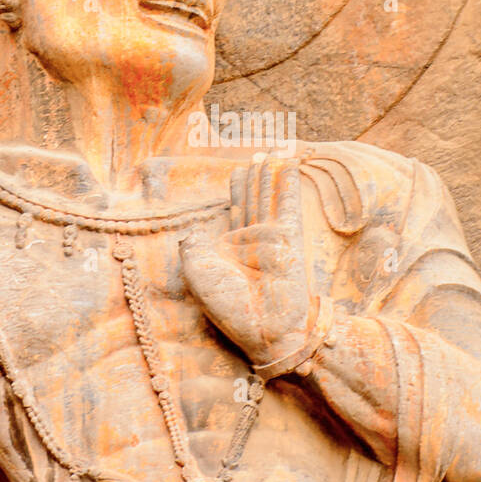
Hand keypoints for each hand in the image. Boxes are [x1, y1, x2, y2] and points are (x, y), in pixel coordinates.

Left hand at [179, 154, 310, 366]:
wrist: (262, 329)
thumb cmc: (228, 307)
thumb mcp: (197, 274)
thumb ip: (191, 247)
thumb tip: (191, 229)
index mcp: (230, 248)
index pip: (235, 210)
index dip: (237, 188)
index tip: (239, 170)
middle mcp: (251, 240)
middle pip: (253, 198)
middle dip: (255, 175)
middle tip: (259, 152)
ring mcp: (270, 238)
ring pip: (268, 197)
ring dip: (269, 174)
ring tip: (270, 152)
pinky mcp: (288, 239)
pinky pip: (287, 204)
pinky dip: (287, 184)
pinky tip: (288, 165)